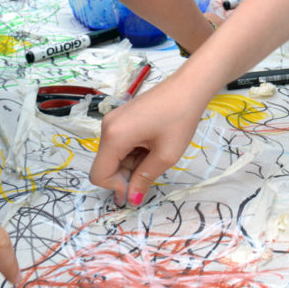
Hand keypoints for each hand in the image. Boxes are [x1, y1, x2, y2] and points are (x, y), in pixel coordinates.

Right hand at [90, 78, 204, 205]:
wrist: (189, 86)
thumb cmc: (180, 118)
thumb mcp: (165, 155)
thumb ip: (144, 179)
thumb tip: (131, 200)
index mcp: (114, 136)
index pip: (99, 175)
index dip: (116, 188)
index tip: (138, 186)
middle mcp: (107, 126)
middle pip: (106, 165)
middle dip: (126, 175)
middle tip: (153, 169)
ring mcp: (113, 120)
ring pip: (114, 156)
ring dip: (132, 163)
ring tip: (156, 153)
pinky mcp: (121, 117)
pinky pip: (120, 143)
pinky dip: (133, 152)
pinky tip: (152, 145)